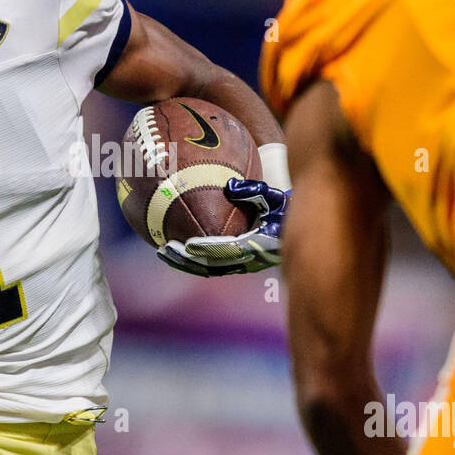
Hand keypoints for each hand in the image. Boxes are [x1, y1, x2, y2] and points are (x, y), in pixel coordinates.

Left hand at [157, 178, 287, 276]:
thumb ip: (253, 191)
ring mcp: (240, 264)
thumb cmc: (282, 205)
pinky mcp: (233, 263)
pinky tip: (172, 249)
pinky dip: (191, 259)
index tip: (190, 245)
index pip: (229, 252)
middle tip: (168, 249)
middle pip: (213, 265)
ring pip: (208, 268)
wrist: (291, 222)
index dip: (208, 250)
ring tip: (164, 251)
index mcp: (259, 247)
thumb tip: (229, 186)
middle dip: (189, 260)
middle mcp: (248, 260)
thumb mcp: (274, 196)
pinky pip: (209, 264)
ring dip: (186, 262)